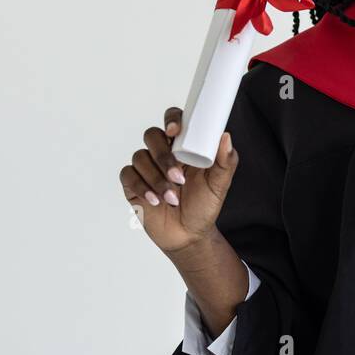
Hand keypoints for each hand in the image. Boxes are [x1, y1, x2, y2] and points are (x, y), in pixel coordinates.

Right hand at [119, 106, 239, 257]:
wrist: (189, 235)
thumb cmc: (204, 205)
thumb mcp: (219, 184)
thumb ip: (226, 161)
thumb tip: (225, 136)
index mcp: (183, 146)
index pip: (174, 122)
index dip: (171, 119)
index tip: (175, 130)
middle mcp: (163, 153)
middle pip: (152, 136)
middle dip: (163, 156)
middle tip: (179, 178)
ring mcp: (146, 168)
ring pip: (140, 157)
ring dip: (156, 179)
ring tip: (172, 198)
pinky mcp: (133, 184)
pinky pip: (128, 175)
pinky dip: (141, 187)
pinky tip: (155, 200)